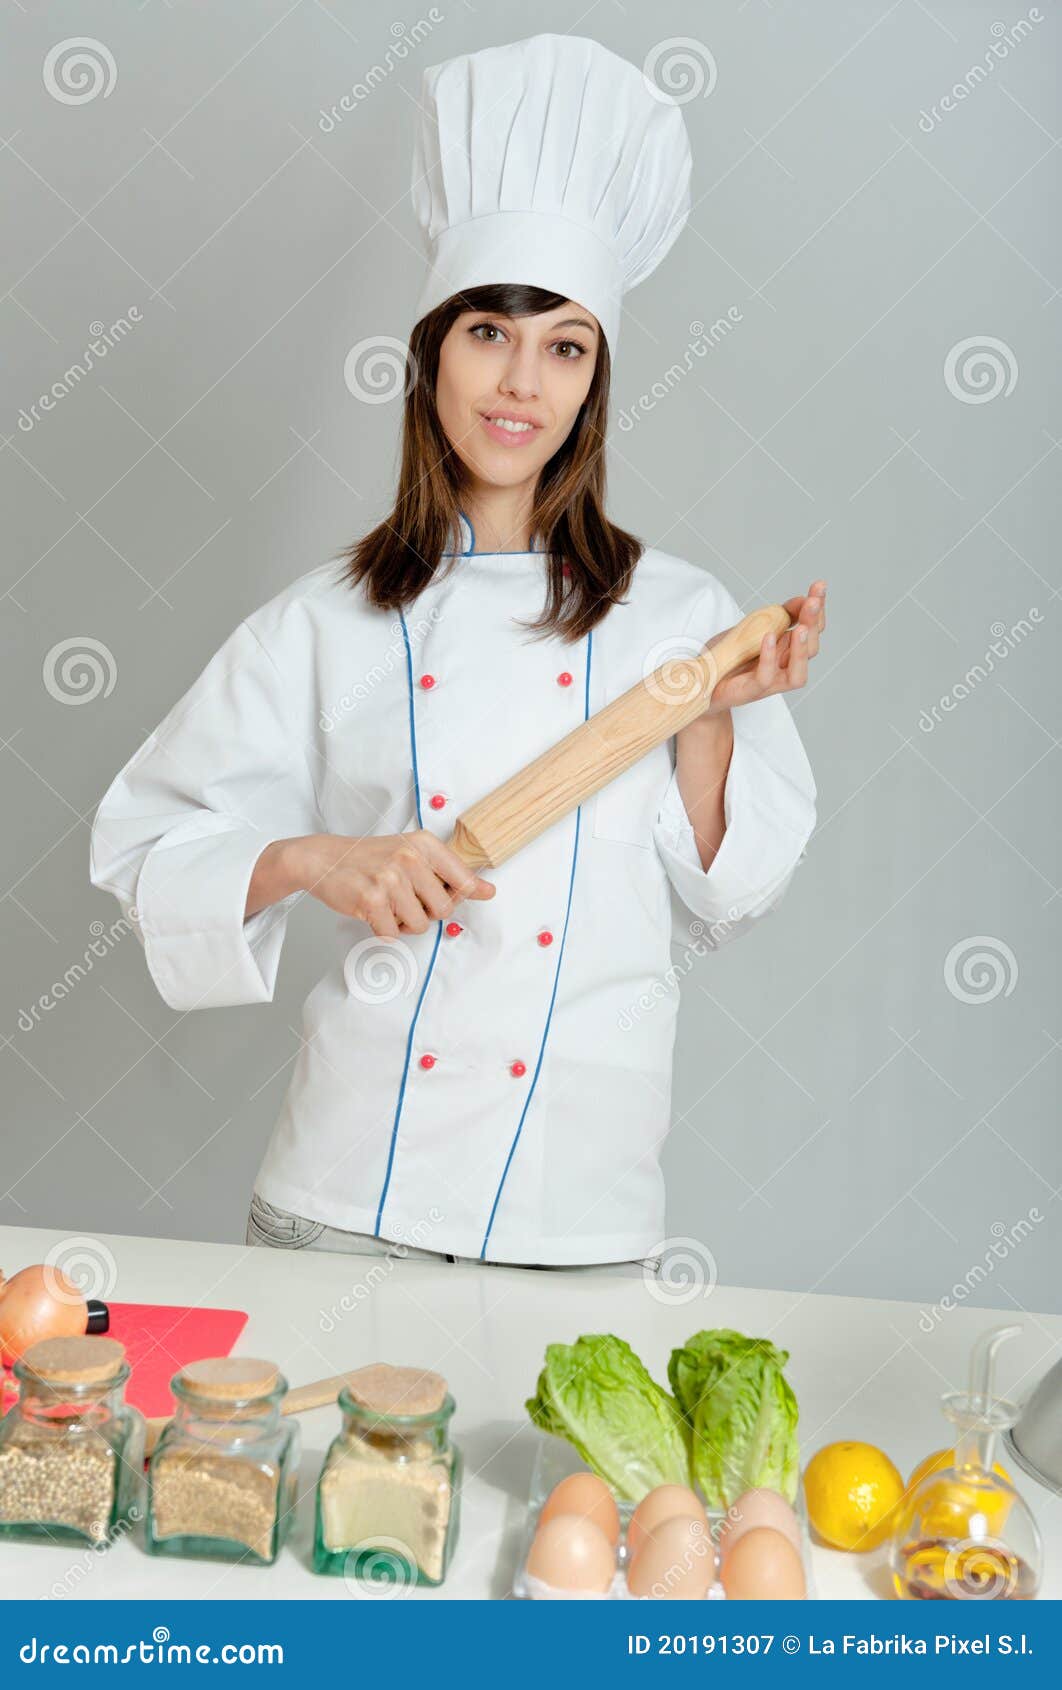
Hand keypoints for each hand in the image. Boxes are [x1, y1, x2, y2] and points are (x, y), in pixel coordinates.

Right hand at [294, 830, 495, 938]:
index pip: (465, 880)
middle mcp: (410, 858)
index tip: (452, 896)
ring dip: (404, 923)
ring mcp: (390, 879)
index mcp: (424, 844)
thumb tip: (488, 891)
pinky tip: (373, 910)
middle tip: (407, 900)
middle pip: (444, 910)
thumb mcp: (412, 852)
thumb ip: (450, 871)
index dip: (461, 896)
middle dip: (427, 913)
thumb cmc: (370, 857)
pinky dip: (383, 929)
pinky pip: (392, 934)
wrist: (323, 858)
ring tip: (388, 904)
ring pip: (419, 925)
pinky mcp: (371, 900)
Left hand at [702, 579, 826, 715]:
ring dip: (801, 649)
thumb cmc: (729, 657)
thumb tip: (803, 598)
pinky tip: (768, 638)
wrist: (702, 684)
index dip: (817, 609)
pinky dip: (769, 658)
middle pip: (810, 649)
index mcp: (787, 650)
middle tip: (812, 601)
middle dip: (812, 622)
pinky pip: (765, 677)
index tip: (819, 586)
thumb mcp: (752, 627)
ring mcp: (770, 683)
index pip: (812, 631)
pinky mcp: (750, 691)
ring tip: (801, 627)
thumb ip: (779, 615)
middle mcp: (784, 667)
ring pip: (797, 673)